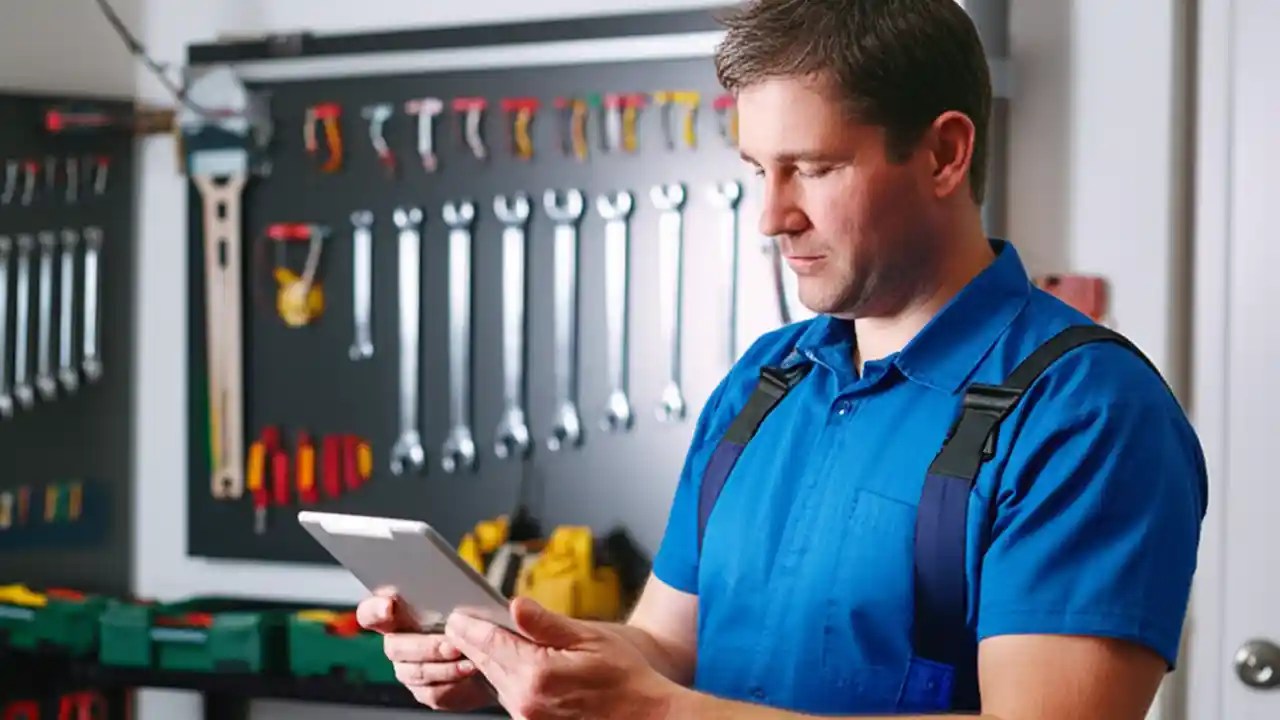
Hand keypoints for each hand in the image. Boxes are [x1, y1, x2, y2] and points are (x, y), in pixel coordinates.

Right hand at [356, 592, 494, 710]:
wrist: (498, 653)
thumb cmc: (479, 620)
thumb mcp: (472, 601)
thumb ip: (461, 597)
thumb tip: (462, 607)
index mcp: (400, 613)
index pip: (371, 612)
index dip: (374, 609)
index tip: (389, 605)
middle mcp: (399, 642)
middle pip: (394, 647)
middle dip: (426, 646)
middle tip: (453, 644)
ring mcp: (409, 668)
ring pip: (414, 672)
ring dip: (443, 667)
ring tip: (470, 661)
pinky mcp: (426, 690)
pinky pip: (431, 692)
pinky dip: (453, 684)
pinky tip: (469, 673)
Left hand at [444, 596, 676, 719]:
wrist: (644, 716)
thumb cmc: (624, 676)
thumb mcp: (588, 638)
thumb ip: (546, 624)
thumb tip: (515, 605)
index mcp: (537, 673)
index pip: (490, 644)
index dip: (470, 627)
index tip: (456, 616)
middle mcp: (526, 701)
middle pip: (487, 664)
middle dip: (472, 642)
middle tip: (458, 624)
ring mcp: (528, 718)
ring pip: (495, 683)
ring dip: (488, 662)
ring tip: (481, 640)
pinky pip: (510, 698)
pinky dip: (505, 680)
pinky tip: (509, 665)